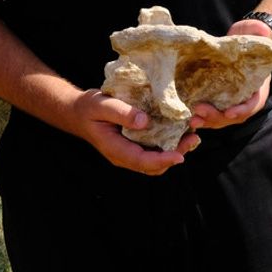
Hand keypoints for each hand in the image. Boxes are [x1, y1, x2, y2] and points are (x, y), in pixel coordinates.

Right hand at [72, 89, 199, 175]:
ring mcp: (129, 152)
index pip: (141, 161)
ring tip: (192, 135)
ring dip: (175, 150)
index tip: (179, 155)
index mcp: (115, 149)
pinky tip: (179, 131)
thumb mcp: (101, 105)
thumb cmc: (88, 108)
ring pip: (156, 161)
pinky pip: (154, 150)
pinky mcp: (134, 145)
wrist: (78, 112)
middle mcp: (124, 156)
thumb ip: (122, 113)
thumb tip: (145, 121)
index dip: (162, 160)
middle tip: (193, 138)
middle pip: (154, 166)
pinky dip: (168, 144)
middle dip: (175, 156)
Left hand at [187, 17, 271, 129]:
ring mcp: (229, 101)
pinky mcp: (215, 98)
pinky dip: (200, 116)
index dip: (241, 111)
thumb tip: (261, 31)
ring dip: (205, 120)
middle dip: (215, 117)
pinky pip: (209, 112)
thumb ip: (261, 36)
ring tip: (192, 120)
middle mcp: (243, 99)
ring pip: (219, 118)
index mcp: (256, 89)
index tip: (229, 113)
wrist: (244, 40)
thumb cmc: (253, 39)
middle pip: (231, 117)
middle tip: (199, 113)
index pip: (252, 105)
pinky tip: (186, 117)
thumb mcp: (259, 36)